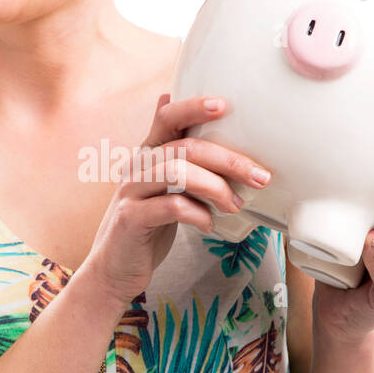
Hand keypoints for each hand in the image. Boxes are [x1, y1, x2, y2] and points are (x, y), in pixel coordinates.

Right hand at [80, 93, 271, 309]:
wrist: (114, 267)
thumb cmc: (147, 223)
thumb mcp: (161, 184)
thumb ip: (175, 154)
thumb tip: (178, 108)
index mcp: (147, 152)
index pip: (168, 117)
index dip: (194, 107)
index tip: (225, 105)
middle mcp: (136, 166)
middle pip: (185, 147)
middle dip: (228, 159)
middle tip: (259, 176)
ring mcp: (131, 191)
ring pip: (178, 172)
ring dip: (216, 187)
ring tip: (235, 205)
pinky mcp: (131, 218)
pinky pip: (172, 206)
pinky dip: (199, 214)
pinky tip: (210, 224)